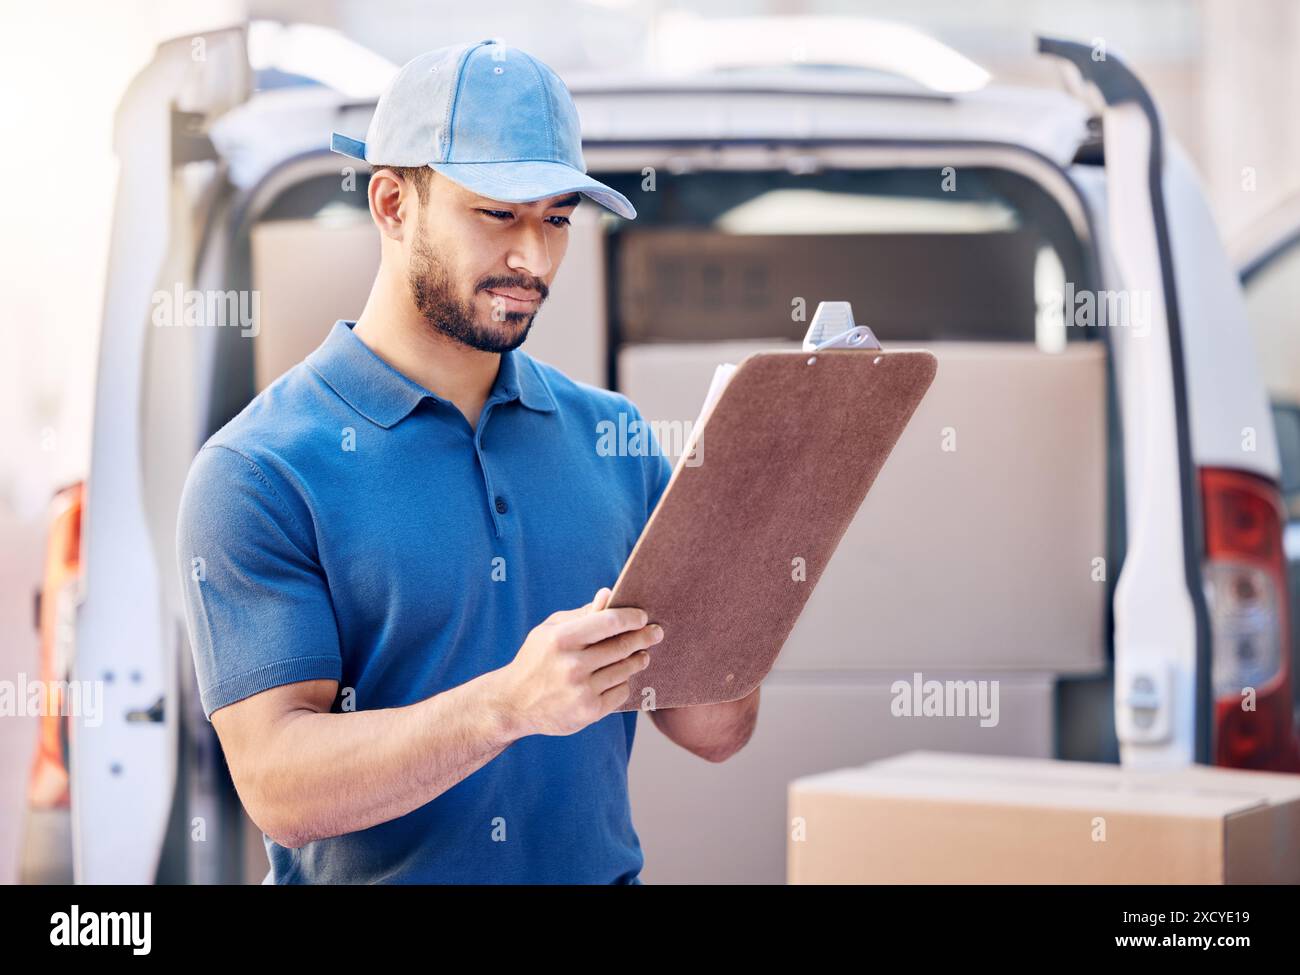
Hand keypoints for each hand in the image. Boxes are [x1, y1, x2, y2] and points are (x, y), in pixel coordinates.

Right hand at [499, 588, 662, 736]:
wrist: (513, 703)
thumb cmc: (535, 660)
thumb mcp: (549, 631)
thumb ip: (581, 615)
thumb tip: (608, 595)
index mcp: (561, 639)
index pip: (609, 622)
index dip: (631, 618)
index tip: (642, 617)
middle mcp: (572, 665)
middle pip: (622, 647)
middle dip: (644, 637)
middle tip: (656, 632)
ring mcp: (581, 691)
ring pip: (625, 670)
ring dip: (637, 660)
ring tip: (641, 655)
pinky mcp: (588, 712)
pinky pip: (620, 692)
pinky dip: (624, 683)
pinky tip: (620, 677)